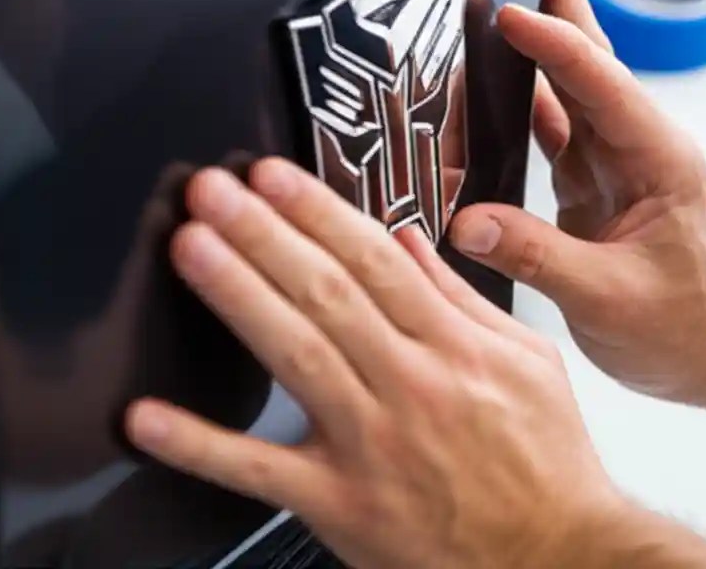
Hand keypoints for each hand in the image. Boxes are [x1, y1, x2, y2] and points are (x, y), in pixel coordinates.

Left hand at [123, 158, 626, 568]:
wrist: (557, 558)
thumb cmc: (547, 463)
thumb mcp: (528, 363)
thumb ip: (462, 298)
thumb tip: (410, 241)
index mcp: (454, 347)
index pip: (374, 261)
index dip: (317, 212)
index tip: (272, 176)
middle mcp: (410, 386)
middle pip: (327, 293)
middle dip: (264, 232)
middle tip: (211, 190)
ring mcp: (372, 445)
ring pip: (296, 355)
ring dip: (238, 295)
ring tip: (191, 248)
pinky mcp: (341, 505)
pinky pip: (260, 473)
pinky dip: (200, 445)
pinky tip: (148, 416)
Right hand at [448, 0, 705, 402]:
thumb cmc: (678, 329)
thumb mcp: (609, 299)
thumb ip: (537, 257)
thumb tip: (466, 222)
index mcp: (658, 160)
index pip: (600, 84)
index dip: (554, 45)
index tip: (508, 14)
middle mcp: (636, 148)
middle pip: (589, 62)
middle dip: (558, 4)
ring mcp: (612, 160)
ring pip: (567, 86)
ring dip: (535, 43)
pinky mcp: (588, 180)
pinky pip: (548, 126)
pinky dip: (516, 100)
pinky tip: (485, 78)